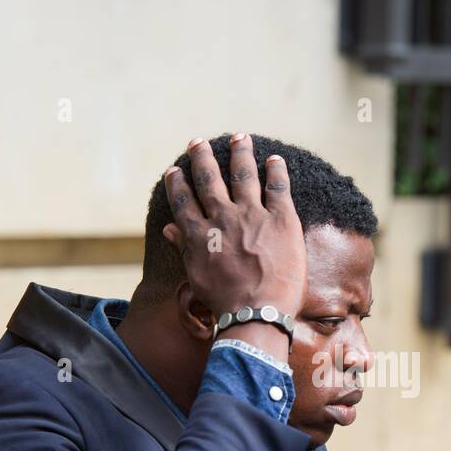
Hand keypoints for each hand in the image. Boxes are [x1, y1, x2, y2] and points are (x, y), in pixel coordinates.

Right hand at [162, 134, 307, 319]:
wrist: (257, 313)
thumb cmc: (225, 302)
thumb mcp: (196, 275)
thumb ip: (184, 247)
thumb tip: (168, 228)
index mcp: (200, 233)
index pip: (183, 200)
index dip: (178, 183)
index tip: (174, 170)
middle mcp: (223, 218)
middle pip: (209, 179)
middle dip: (202, 157)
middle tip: (198, 141)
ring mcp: (253, 216)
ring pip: (243, 174)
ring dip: (240, 153)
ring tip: (239, 137)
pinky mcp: (282, 219)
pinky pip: (278, 187)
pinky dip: (275, 170)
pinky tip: (274, 159)